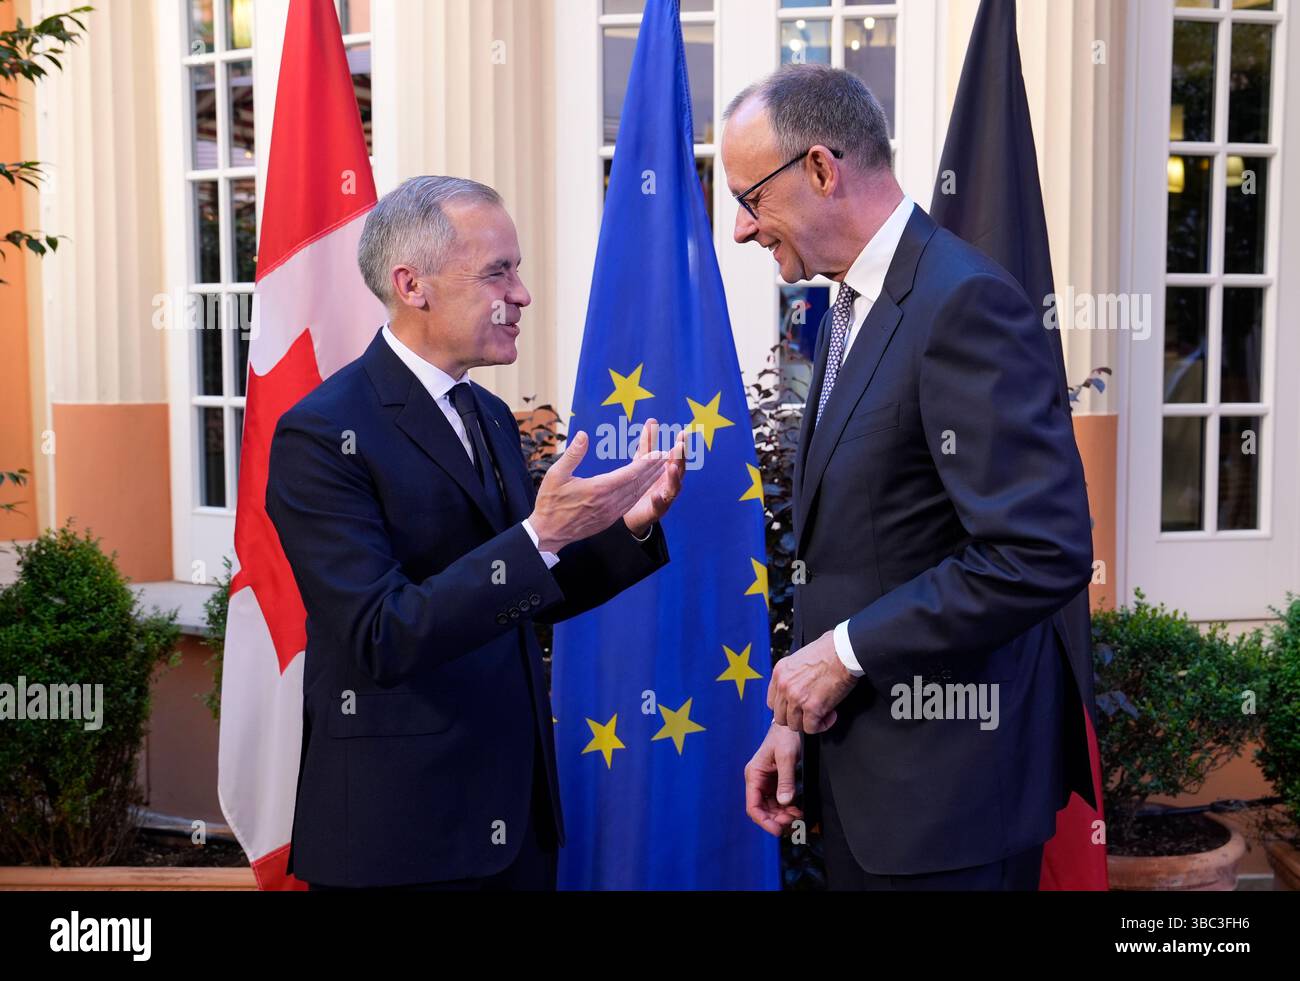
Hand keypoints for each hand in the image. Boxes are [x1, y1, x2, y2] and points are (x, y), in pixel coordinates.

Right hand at [528, 431, 668, 552]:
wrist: (549, 533)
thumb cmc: (550, 503)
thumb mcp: (555, 475)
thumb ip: (573, 454)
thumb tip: (583, 435)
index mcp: (599, 489)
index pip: (630, 474)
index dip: (646, 463)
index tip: (658, 452)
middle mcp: (609, 502)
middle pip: (638, 483)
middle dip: (654, 469)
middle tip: (667, 456)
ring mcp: (610, 513)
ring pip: (636, 494)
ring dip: (650, 481)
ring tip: (661, 468)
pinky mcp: (609, 519)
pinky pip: (630, 504)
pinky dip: (640, 492)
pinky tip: (645, 486)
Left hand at [624, 419, 686, 537]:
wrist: (632, 513)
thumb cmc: (642, 484)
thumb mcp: (643, 461)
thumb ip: (647, 443)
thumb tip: (652, 420)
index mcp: (668, 471)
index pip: (677, 456)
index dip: (680, 445)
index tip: (682, 433)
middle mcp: (670, 483)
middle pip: (679, 470)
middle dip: (680, 458)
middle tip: (680, 445)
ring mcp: (666, 498)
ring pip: (674, 487)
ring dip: (674, 477)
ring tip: (671, 467)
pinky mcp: (657, 510)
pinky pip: (660, 506)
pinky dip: (659, 500)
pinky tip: (656, 495)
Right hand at [744, 722, 803, 835]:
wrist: (791, 725)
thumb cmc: (785, 736)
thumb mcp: (786, 757)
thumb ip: (786, 780)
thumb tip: (784, 802)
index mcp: (754, 775)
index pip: (753, 806)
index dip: (764, 821)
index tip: (778, 830)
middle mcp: (757, 780)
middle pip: (762, 810)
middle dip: (776, 819)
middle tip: (792, 823)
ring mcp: (766, 782)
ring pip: (771, 808)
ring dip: (782, 816)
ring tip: (797, 816)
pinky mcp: (775, 782)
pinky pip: (778, 801)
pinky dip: (787, 808)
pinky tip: (796, 810)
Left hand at [768, 630, 857, 733]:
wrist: (844, 652)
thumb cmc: (829, 650)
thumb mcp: (800, 657)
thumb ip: (793, 674)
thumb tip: (797, 686)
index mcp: (780, 673)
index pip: (772, 702)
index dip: (786, 708)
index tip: (797, 708)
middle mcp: (784, 686)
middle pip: (780, 717)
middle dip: (796, 718)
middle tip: (810, 714)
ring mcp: (796, 697)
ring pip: (794, 725)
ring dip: (809, 723)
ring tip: (822, 714)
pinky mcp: (812, 707)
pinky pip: (811, 728)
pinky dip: (822, 725)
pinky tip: (831, 715)